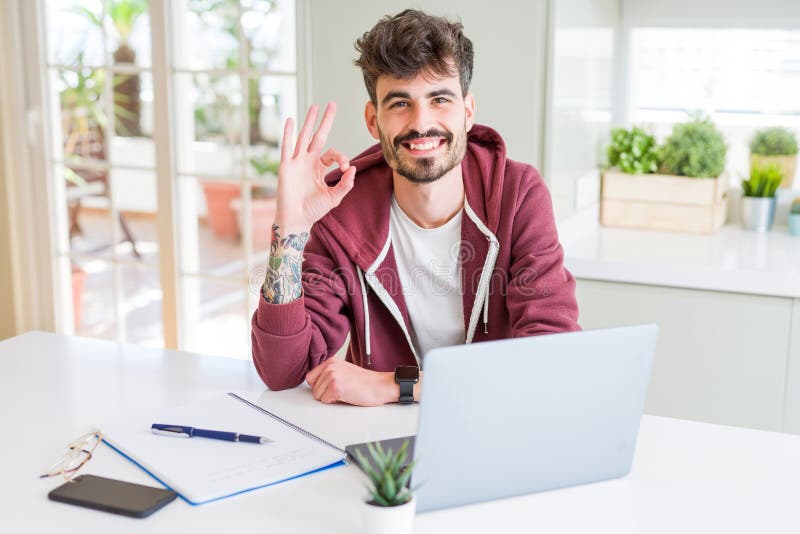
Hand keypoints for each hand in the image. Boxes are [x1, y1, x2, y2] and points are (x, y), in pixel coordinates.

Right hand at [274, 103, 355, 233]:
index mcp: (319, 168)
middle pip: (318, 136)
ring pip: (303, 137)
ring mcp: (297, 162)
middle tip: (332, 104)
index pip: (332, 154)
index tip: (345, 169)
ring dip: (309, 122)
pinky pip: (287, 147)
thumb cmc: (314, 210)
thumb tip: (353, 168)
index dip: (341, 158)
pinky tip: (291, 121)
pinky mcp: (286, 166)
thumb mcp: (334, 197)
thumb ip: (345, 184)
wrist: (297, 220)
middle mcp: (308, 162)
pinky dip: (288, 134)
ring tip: (314, 106)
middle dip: (325, 121)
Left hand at [306, 359, 396, 405]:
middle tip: (340, 390)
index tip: (328, 388)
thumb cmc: (365, 382)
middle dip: (324, 393)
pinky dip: (334, 402)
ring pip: (318, 395)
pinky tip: (346, 396)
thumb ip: (329, 374)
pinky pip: (325, 401)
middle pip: (313, 388)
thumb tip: (316, 385)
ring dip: (329, 398)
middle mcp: (330, 367)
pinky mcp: (336, 387)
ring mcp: (332, 376)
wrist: (380, 385)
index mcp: (331, 361)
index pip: (310, 377)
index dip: (319, 386)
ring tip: (344, 392)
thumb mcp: (344, 371)